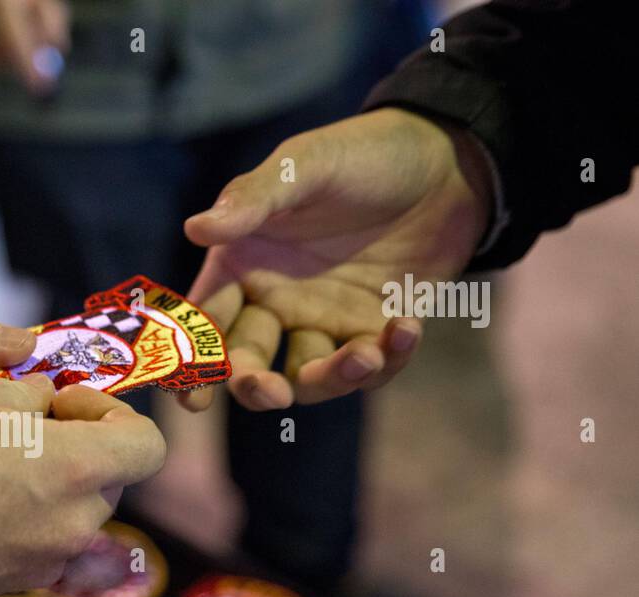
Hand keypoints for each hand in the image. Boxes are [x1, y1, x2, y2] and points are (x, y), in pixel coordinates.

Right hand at [0, 373, 165, 596]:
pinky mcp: (12, 586)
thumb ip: (26, 393)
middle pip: (110, 479)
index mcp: (75, 470)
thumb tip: (44, 401)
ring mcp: (44, 562)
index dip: (114, 414)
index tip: (65, 404)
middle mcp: (73, 525)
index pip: (148, 445)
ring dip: (49, 486)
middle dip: (79, 449)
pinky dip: (22, 520)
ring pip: (72, 513)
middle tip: (21, 428)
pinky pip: (38, 544)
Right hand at [179, 108, 493, 411]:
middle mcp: (275, 300)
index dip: (192, 363)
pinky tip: (406, 326)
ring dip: (329, 379)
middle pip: (248, 362)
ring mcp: (325, 319)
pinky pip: (372, 367)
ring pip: (309, 377)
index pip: (204, 321)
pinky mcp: (374, 329)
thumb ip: (254, 199)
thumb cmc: (363, 153)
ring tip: (365, 356)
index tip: (193, 400)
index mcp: (242, 263)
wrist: (447, 160)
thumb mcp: (307, 164)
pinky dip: (389, 360)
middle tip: (273, 393)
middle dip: (254, 386)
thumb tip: (195, 228)